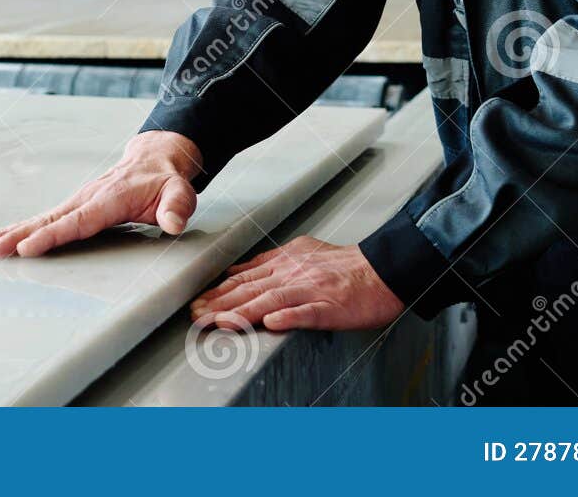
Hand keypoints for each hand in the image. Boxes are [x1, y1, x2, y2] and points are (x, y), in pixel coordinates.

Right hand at [0, 130, 203, 257]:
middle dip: (19, 236)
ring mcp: (77, 201)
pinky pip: (44, 219)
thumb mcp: (180, 191)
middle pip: (48, 220)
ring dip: (11, 233)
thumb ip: (177, 207)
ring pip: (40, 219)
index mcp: (110, 199)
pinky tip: (0, 239)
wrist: (155, 157)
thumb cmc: (165, 179)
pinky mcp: (73, 206)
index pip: (78, 221)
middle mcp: (87, 198)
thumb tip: (174, 222)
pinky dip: (20, 229)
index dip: (52, 235)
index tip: (28, 247)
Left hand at [190, 236, 404, 330]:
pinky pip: (307, 312)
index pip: (243, 277)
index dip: (217, 291)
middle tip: (195, 316)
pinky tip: (271, 324)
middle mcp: (293, 274)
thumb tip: (238, 271)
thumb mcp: (300, 253)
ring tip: (219, 321)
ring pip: (270, 300)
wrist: (382, 269)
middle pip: (250, 289)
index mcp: (285, 261)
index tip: (197, 302)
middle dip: (219, 303)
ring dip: (242, 312)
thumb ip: (269, 263)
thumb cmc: (343, 266)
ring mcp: (311, 290)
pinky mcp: (330, 306)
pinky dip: (288, 317)